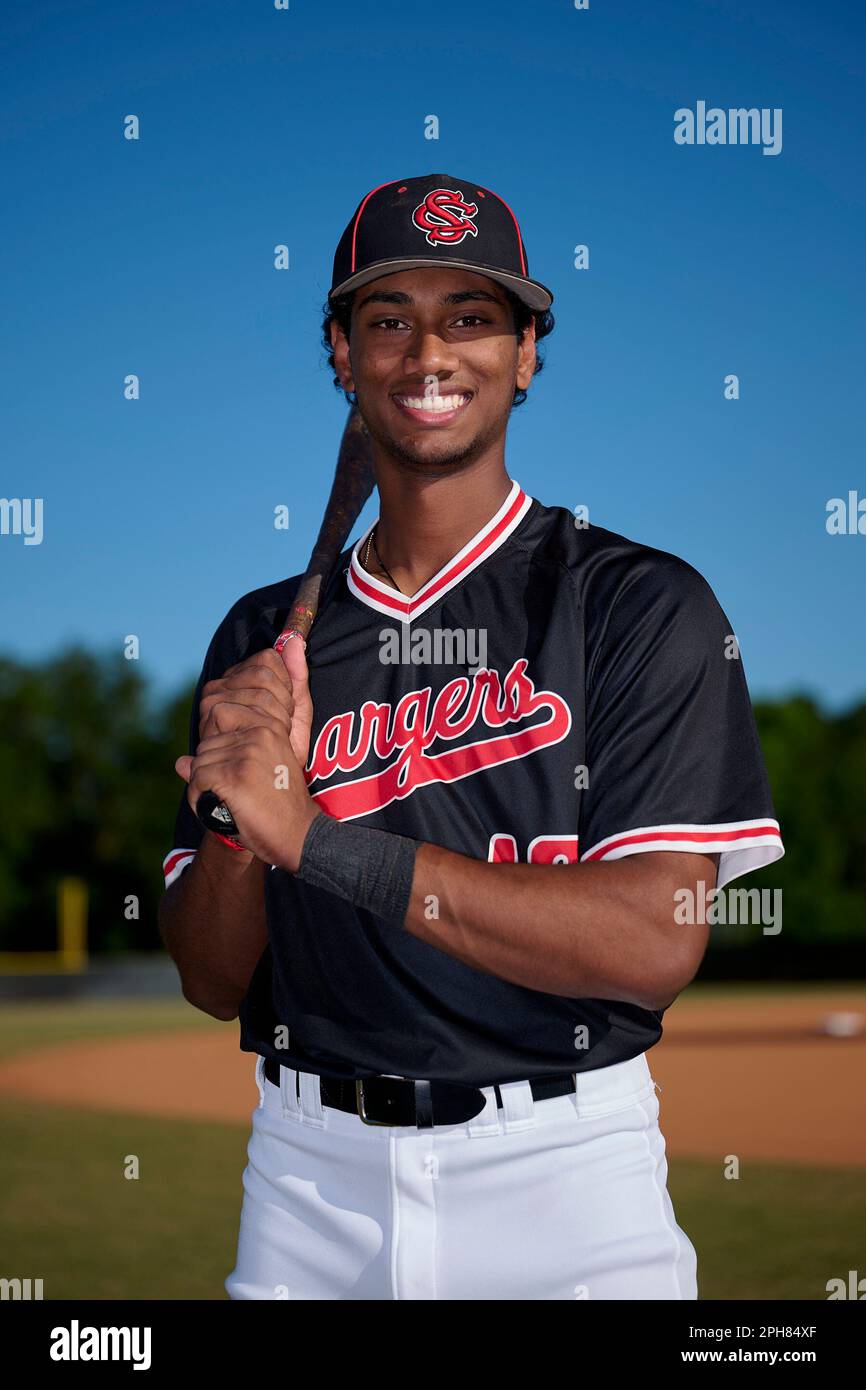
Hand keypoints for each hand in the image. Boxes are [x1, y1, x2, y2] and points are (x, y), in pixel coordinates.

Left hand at [174, 637, 318, 869]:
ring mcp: (248, 752)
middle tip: (237, 769)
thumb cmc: (286, 785)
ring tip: (234, 789)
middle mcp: (263, 730)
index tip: (241, 743)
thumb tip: (291, 640)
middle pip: (212, 713)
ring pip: (201, 750)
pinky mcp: (234, 776)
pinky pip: (196, 774)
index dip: (224, 715)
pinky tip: (224, 802)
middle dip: (213, 744)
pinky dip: (202, 793)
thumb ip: (291, 688)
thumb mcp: (292, 734)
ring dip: (208, 774)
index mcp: (273, 718)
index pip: (226, 691)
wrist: (296, 835)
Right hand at [196, 640, 313, 767]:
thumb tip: (293, 640)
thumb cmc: (281, 752)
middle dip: (284, 703)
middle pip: (265, 674)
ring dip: (278, 717)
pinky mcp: (212, 722)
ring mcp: (211, 705)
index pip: (268, 659)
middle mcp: (217, 689)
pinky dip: (270, 727)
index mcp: (234, 681)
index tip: (287, 712)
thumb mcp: (297, 714)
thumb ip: (297, 676)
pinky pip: (252, 710)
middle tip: (280, 730)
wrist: (269, 792)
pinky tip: (265, 745)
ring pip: (261, 689)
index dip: (286, 685)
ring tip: (272, 738)